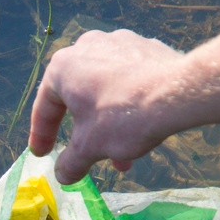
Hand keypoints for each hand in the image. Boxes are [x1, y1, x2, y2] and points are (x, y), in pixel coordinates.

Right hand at [28, 29, 184, 183]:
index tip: (42, 154)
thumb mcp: (90, 147)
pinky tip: (138, 128)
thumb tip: (62, 176)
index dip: (42, 135)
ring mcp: (119, 43)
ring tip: (120, 155)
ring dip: (107, 124)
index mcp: (63, 67)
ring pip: (104, 90)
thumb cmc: (122, 118)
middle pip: (77, 98)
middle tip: (84, 154)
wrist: (178, 93)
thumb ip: (71, 162)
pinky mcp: (146, 47)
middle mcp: (87, 47)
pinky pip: (127, 80)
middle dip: (83, 132)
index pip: (45, 106)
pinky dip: (126, 105)